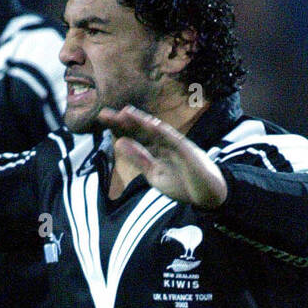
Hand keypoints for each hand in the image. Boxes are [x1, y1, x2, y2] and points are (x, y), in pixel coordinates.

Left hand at [97, 106, 226, 208]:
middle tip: (103, 113)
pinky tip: (150, 124)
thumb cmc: (182, 183)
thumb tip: (119, 144)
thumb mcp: (154, 173)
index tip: (101, 120)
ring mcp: (175, 145)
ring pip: (155, 130)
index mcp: (154, 150)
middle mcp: (163, 143)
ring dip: (140, 121)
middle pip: (140, 129)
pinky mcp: (186, 150)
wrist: (206, 194)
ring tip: (124, 113)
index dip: (118, 127)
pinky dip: (161, 132)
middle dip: (123, 122)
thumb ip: (138, 158)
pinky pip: (172, 139)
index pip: (133, 135)